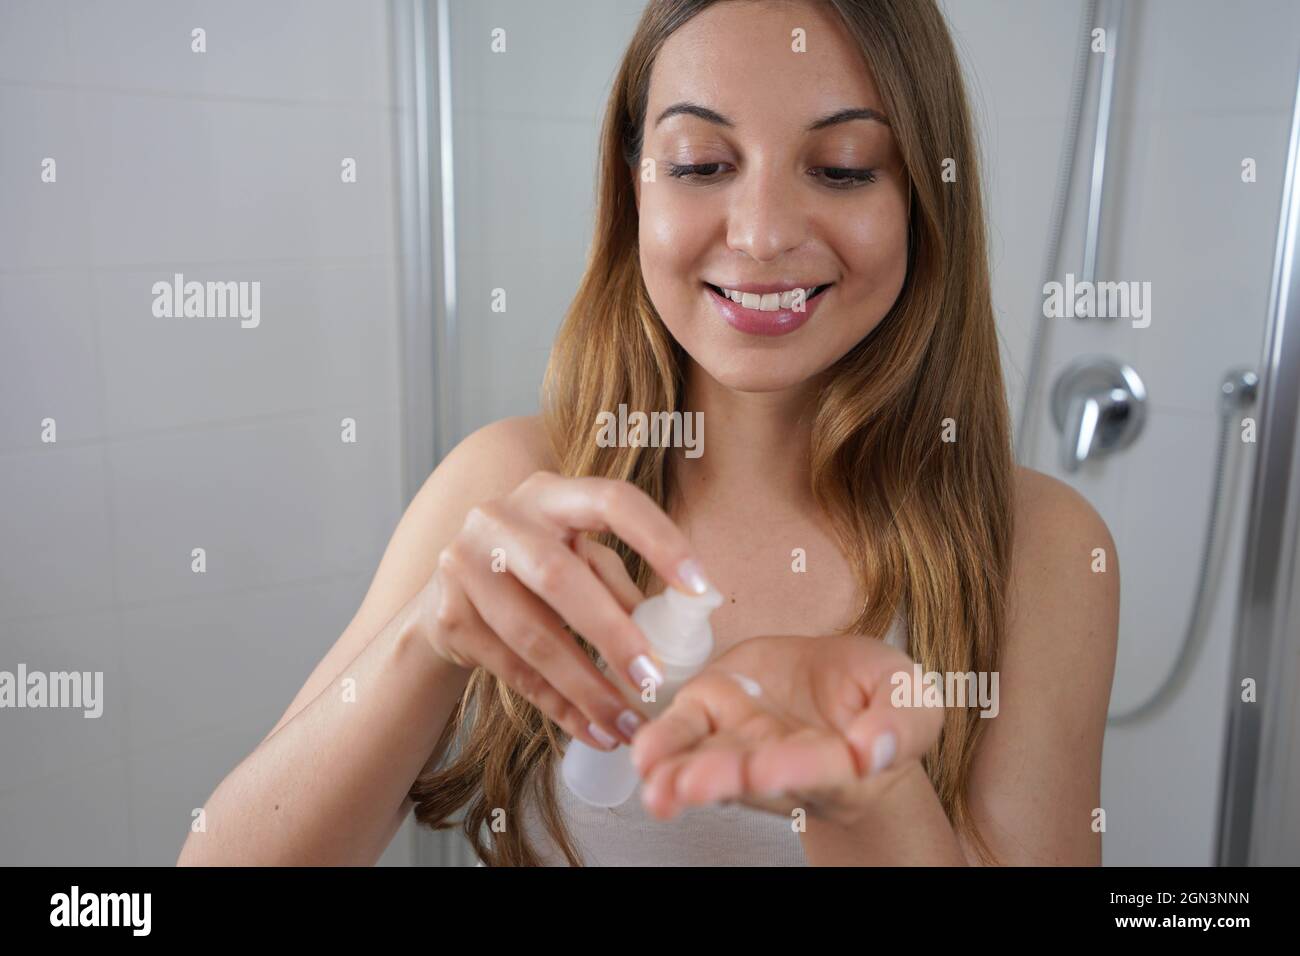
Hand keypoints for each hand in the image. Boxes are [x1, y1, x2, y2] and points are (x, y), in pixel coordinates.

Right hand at [414, 471, 710, 752]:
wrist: (445, 598)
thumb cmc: (533, 574)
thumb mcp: (577, 561)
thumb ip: (619, 585)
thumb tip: (682, 620)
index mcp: (549, 494)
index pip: (611, 501)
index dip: (658, 540)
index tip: (699, 587)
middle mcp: (500, 519)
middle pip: (559, 576)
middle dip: (612, 634)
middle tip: (652, 680)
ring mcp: (464, 565)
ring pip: (533, 635)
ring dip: (587, 687)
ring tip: (628, 724)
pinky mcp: (450, 616)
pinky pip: (514, 671)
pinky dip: (559, 706)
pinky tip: (593, 730)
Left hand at [630, 634, 942, 828]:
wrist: (837, 687)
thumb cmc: (875, 699)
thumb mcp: (909, 697)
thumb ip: (899, 722)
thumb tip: (876, 749)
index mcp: (836, 764)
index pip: (814, 768)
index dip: (792, 769)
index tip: (770, 769)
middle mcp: (780, 763)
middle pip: (750, 776)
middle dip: (721, 779)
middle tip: (693, 784)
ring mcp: (740, 740)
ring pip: (708, 762)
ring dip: (680, 775)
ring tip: (660, 786)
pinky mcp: (710, 709)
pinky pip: (681, 731)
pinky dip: (661, 742)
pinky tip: (644, 754)